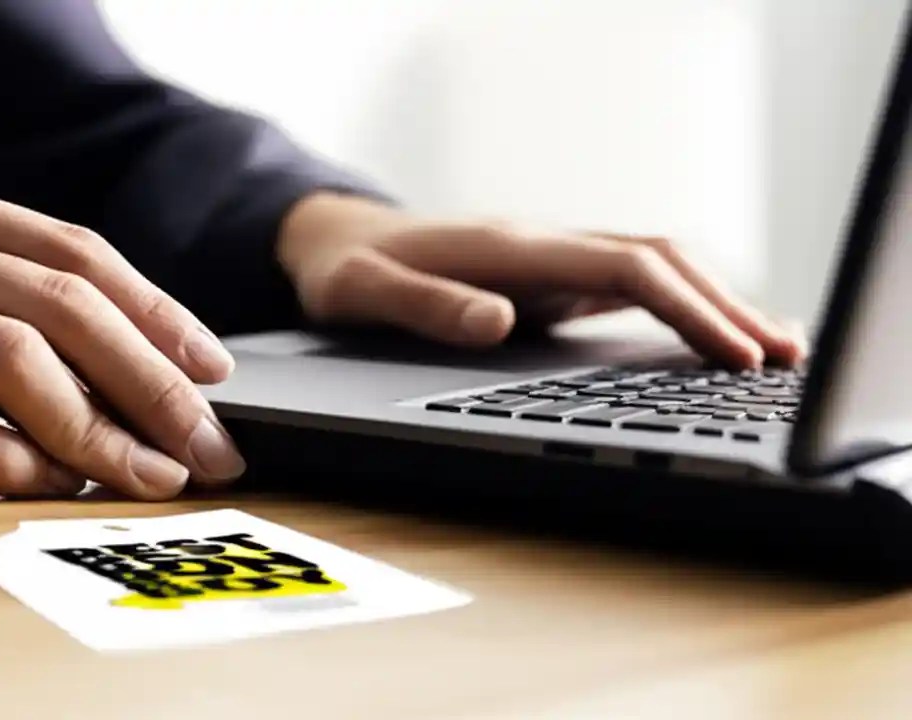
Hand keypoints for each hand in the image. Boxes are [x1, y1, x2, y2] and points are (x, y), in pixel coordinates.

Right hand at [0, 172, 244, 498]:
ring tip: (146, 474)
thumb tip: (103, 351)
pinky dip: (10, 461)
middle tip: (205, 440)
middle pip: (68, 304)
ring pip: (16, 361)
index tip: (212, 370)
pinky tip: (50, 484)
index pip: (76, 251)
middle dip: (155, 379)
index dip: (160, 313)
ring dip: (99, 428)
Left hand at [278, 193, 803, 367]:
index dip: (686, 306)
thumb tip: (499, 322)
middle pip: (658, 259)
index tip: (734, 352)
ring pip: (653, 267)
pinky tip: (705, 336)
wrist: (333, 240)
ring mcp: (547, 260)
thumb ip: (424, 306)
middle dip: (724, 303)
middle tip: (785, 357)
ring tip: (771, 349)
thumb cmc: (346, 270)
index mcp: (510, 248)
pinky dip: (678, 306)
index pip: (624, 267)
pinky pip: (628, 284)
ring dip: (712, 301)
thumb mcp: (364, 294)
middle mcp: (540, 246)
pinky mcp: (545, 278)